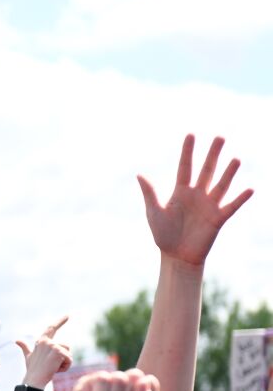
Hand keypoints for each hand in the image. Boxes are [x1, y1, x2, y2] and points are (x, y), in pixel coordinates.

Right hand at [17, 316, 72, 388]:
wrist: (33, 381)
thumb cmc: (32, 370)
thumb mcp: (28, 356)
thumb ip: (24, 347)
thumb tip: (16, 340)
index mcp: (41, 341)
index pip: (51, 328)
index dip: (60, 321)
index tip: (68, 315)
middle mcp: (47, 341)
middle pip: (66, 346)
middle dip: (63, 357)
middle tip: (51, 366)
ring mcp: (53, 346)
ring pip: (69, 353)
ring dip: (65, 363)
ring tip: (53, 368)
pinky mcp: (59, 352)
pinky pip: (70, 360)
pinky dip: (66, 367)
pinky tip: (56, 370)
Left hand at [137, 135, 252, 267]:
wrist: (176, 256)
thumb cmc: (163, 234)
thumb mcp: (154, 212)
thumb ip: (150, 193)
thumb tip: (139, 174)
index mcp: (180, 192)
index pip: (185, 167)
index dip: (188, 152)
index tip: (191, 134)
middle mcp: (197, 195)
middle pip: (206, 171)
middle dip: (213, 155)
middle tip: (220, 137)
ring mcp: (209, 206)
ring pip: (221, 186)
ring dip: (228, 173)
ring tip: (235, 159)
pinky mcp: (218, 219)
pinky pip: (231, 207)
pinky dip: (240, 199)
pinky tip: (249, 189)